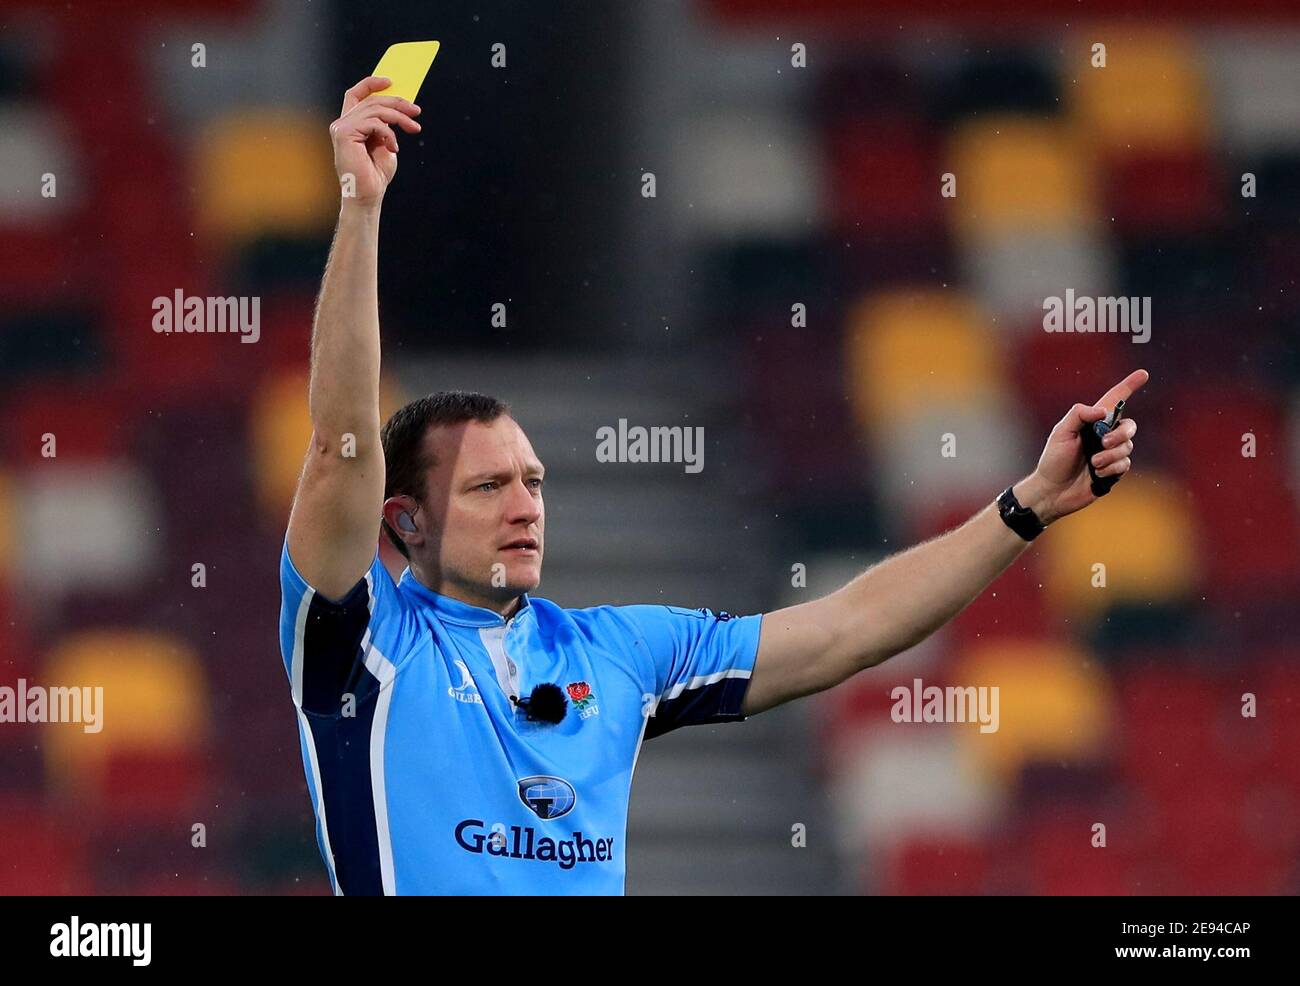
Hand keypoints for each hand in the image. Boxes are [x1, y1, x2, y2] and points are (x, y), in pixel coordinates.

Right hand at [329, 76, 422, 207]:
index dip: (371, 84)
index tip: (390, 81)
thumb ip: (386, 125)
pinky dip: (389, 133)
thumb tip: (399, 107)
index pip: (355, 94)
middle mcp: (342, 123)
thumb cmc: (375, 174)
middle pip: (372, 100)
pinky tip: (394, 147)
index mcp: (350, 124)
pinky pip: (373, 123)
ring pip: (375, 109)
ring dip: (399, 117)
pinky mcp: (344, 134)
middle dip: (397, 103)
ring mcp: (341, 128)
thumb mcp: (385, 143)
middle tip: (416, 112)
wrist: (368, 194)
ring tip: (413, 128)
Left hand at [1014, 368, 1149, 524]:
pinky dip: (1111, 468)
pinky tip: (1096, 473)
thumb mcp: (1060, 433)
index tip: (1143, 373)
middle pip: (1129, 426)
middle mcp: (1104, 435)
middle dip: (1121, 434)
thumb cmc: (1053, 460)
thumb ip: (1079, 415)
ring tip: (1093, 463)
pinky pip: (1125, 464)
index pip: (1114, 400)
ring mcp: (1110, 453)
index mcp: (1091, 422)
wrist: (1053, 491)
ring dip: (1110, 455)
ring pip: (1128, 446)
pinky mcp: (1114, 470)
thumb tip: (1104, 411)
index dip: (1129, 386)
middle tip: (1103, 442)